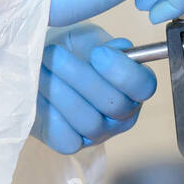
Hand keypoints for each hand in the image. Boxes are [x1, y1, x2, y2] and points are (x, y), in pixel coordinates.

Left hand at [32, 23, 157, 153]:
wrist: (40, 65)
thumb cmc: (69, 50)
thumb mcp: (87, 38)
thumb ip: (102, 42)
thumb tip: (118, 49)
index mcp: (134, 85)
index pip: (144, 86)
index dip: (122, 72)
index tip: (97, 53)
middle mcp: (123, 114)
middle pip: (114, 104)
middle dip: (81, 77)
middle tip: (56, 54)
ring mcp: (99, 133)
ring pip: (89, 121)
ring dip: (61, 92)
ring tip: (43, 68)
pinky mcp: (71, 144)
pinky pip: (66, 137)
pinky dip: (50, 114)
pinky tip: (40, 93)